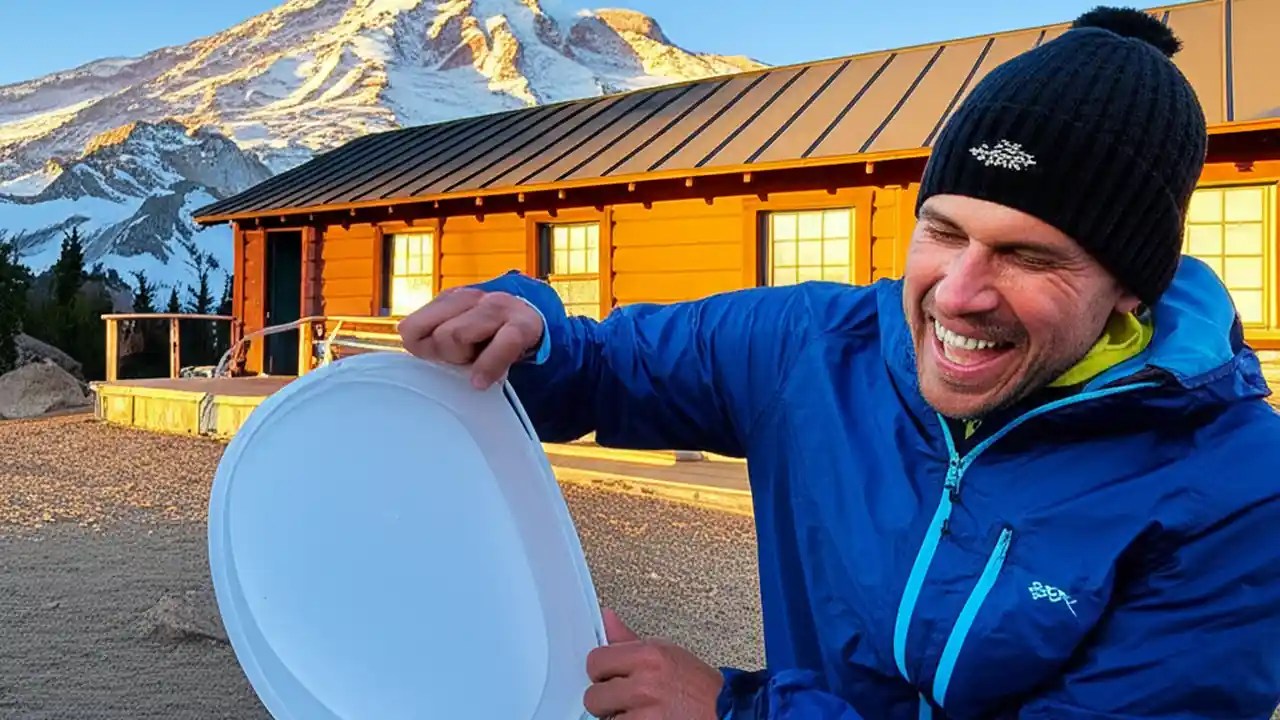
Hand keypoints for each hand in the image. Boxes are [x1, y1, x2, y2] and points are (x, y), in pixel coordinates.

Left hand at [397, 287, 544, 388]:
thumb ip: (429, 338)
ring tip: (477, 362)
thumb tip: (405, 340)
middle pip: (436, 334)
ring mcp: (498, 307)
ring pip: (456, 336)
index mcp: (450, 300)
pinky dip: (489, 366)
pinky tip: (482, 380)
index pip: (413, 327)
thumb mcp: (457, 334)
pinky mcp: (523, 324)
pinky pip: (501, 344)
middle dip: (447, 355)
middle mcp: (472, 298)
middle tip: (464, 359)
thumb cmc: (491, 337)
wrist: (538, 327)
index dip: (421, 349)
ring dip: (464, 358)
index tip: (437, 357)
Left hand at [584, 608, 722, 719]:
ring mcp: (646, 714)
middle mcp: (645, 684)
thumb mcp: (667, 653)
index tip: (609, 678)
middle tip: (626, 702)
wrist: (726, 712)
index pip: (595, 661)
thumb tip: (607, 620)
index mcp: (648, 656)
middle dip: (607, 701)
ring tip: (638, 714)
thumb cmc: (699, 687)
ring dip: (618, 719)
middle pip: (593, 696)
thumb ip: (629, 641)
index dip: (601, 673)